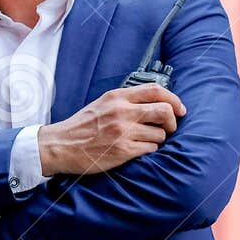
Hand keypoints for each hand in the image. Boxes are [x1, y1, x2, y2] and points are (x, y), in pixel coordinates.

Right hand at [38, 83, 186, 175]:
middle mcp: (121, 111)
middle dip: (173, 121)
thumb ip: (126, 101)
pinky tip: (136, 150)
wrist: (60, 145)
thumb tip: (157, 102)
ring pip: (160, 133)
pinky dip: (149, 150)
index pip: (156, 90)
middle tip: (168, 128)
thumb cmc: (82, 126)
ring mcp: (122, 131)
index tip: (179, 109)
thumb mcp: (102, 104)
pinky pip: (151, 148)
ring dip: (157, 139)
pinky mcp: (123, 150)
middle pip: (164, 110)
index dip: (174, 99)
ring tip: (144, 141)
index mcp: (116, 97)